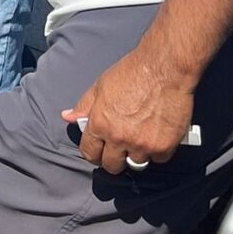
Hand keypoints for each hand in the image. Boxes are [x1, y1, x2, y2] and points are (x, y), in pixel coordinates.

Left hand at [62, 45, 194, 174]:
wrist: (164, 68)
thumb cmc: (132, 72)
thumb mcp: (101, 86)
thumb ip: (84, 106)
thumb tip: (68, 117)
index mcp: (100, 124)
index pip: (89, 153)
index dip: (93, 153)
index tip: (99, 151)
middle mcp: (119, 138)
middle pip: (112, 165)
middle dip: (114, 159)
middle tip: (120, 148)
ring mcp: (142, 144)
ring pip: (136, 164)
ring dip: (137, 155)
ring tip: (140, 140)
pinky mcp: (164, 147)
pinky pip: (158, 159)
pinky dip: (158, 150)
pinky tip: (158, 136)